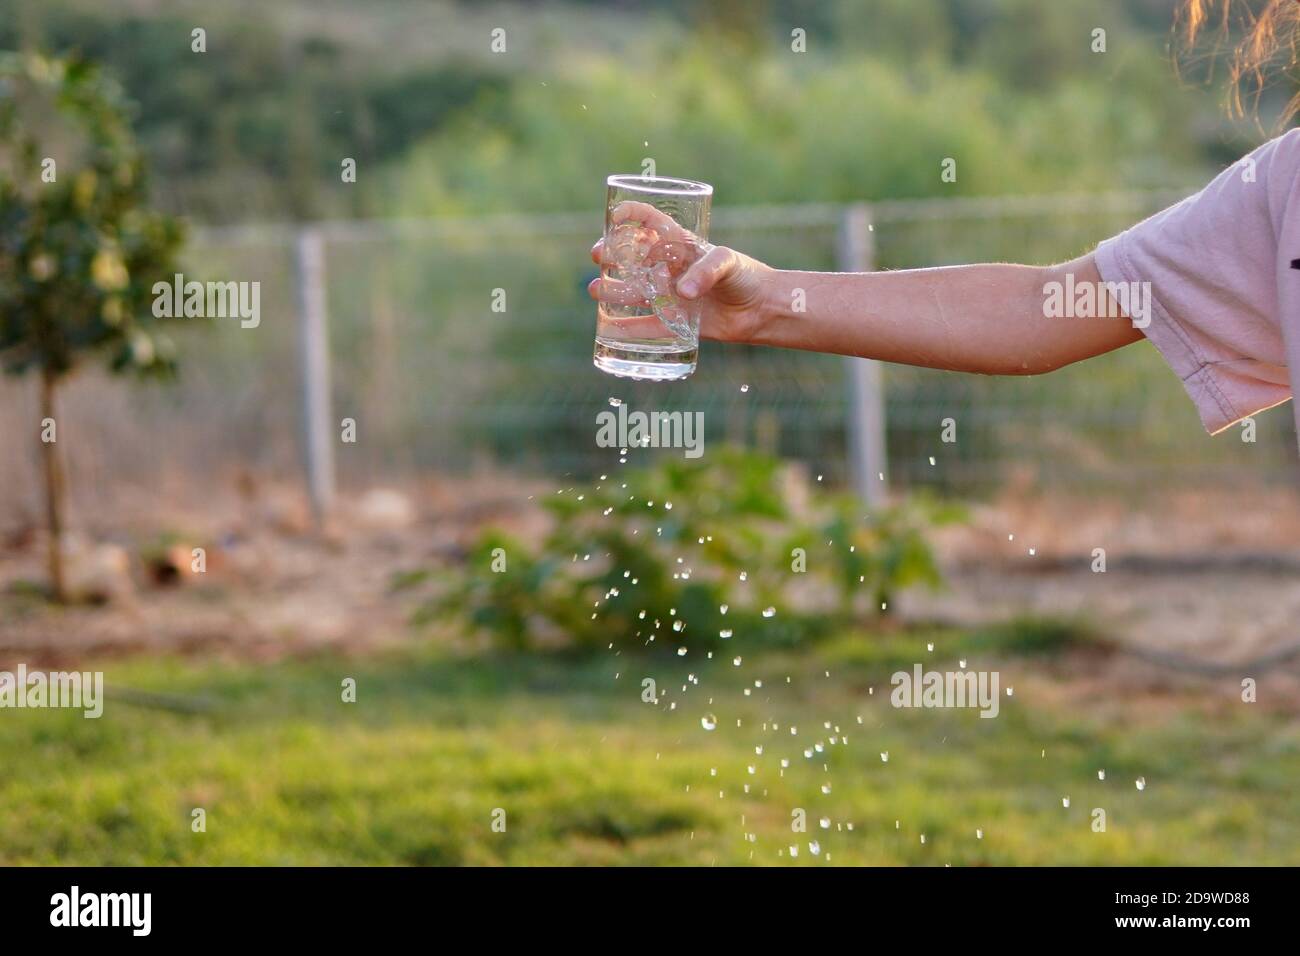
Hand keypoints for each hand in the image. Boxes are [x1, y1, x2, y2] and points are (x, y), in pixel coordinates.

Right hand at [588, 200, 772, 343]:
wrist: (762, 310)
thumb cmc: (747, 277)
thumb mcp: (728, 263)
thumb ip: (706, 272)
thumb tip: (682, 293)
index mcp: (681, 245)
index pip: (652, 222)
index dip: (632, 215)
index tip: (614, 216)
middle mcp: (670, 268)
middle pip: (633, 257)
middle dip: (612, 254)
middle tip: (599, 256)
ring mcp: (670, 295)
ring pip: (633, 291)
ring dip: (612, 290)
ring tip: (596, 290)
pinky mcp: (675, 321)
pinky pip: (646, 326)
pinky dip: (626, 328)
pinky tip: (607, 329)